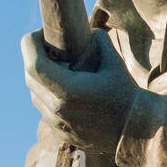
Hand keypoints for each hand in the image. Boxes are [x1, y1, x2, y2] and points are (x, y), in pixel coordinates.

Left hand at [21, 27, 136, 152]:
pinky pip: (44, 110)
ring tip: (58, 69)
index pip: (33, 64)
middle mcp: (57, 110)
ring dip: (40, 78)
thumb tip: (87, 33)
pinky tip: (65, 89)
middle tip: (49, 47)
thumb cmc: (127, 96)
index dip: (31, 44)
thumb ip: (98, 41)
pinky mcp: (61, 134)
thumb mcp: (114, 62)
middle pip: (30, 78)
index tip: (42, 33)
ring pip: (35, 95)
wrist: (136, 134)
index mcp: (68, 91)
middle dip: (34, 57)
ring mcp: (57, 124)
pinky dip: (48, 95)